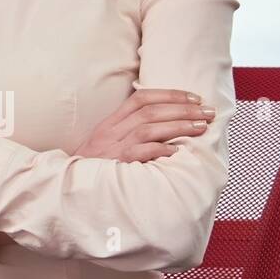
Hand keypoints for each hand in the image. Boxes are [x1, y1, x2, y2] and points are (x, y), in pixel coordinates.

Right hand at [74, 88, 214, 162]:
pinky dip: (160, 150)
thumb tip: (163, 123)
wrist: (72, 184)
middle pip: (150, 111)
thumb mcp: (106, 141)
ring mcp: (113, 147)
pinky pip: (140, 153)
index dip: (169, 94)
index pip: (141, 98)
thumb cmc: (95, 165)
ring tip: (201, 127)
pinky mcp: (116, 164)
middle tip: (207, 112)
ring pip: (148, 128)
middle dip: (182, 108)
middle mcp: (112, 130)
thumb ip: (128, 130)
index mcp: (111, 122)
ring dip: (178, 126)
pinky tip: (177, 151)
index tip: (194, 98)